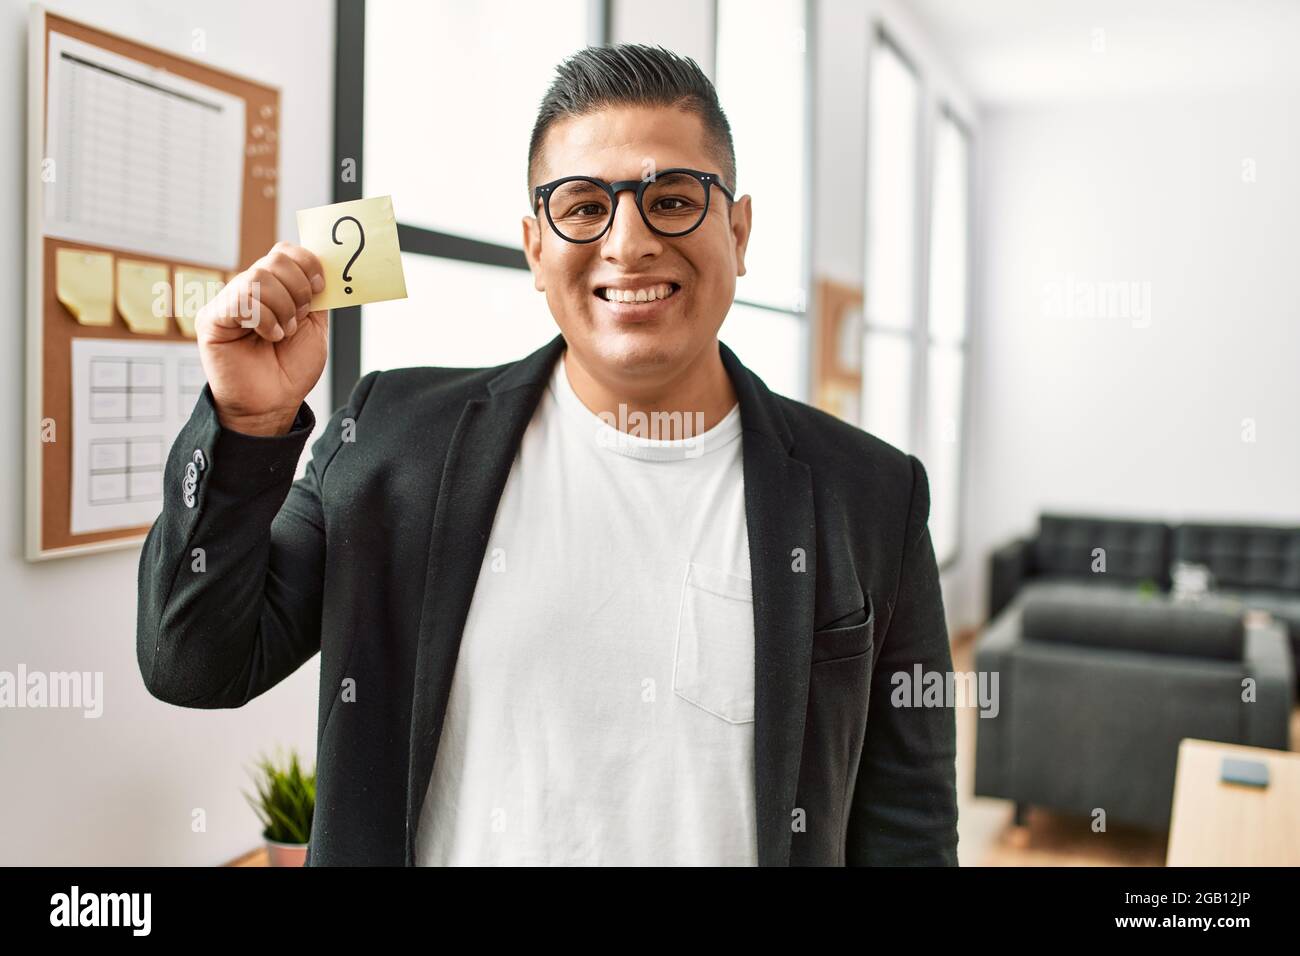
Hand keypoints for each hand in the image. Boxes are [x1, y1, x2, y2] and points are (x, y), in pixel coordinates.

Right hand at [196, 242, 327, 435]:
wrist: (274, 403)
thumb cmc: (291, 369)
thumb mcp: (314, 326)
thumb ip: (316, 296)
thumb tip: (324, 268)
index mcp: (273, 287)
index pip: (284, 251)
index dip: (306, 263)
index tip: (320, 287)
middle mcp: (249, 289)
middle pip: (275, 260)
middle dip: (298, 290)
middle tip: (297, 320)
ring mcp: (229, 301)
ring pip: (260, 278)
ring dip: (282, 309)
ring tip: (282, 334)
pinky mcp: (212, 318)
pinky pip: (241, 300)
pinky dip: (264, 319)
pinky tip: (268, 337)